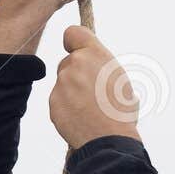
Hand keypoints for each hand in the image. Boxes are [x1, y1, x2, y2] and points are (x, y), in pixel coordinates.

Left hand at [50, 25, 141, 150]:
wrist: (110, 140)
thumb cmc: (121, 112)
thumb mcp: (120, 81)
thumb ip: (103, 69)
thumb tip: (98, 71)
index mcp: (95, 54)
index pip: (72, 33)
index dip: (72, 41)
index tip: (75, 49)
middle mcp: (75, 64)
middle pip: (67, 63)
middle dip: (76, 75)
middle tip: (93, 94)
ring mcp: (62, 84)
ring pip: (63, 83)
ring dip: (72, 93)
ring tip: (90, 110)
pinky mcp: (53, 102)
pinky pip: (58, 101)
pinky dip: (67, 109)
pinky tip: (81, 119)